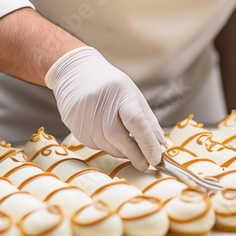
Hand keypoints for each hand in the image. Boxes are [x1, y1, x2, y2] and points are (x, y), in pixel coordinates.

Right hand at [45, 46, 165, 169]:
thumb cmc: (110, 85)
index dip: (147, 143)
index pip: (136, 122)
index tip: (156, 157)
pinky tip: (109, 137)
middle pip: (119, 137)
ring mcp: (84, 116)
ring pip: (107, 145)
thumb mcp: (133, 95)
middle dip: (135, 154)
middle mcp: (100, 103)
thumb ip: (148, 121)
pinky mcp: (75, 126)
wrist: (75, 72)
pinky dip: (107, 146)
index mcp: (120, 92)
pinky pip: (95, 146)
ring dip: (121, 151)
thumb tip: (160, 146)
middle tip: (145, 163)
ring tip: (128, 147)